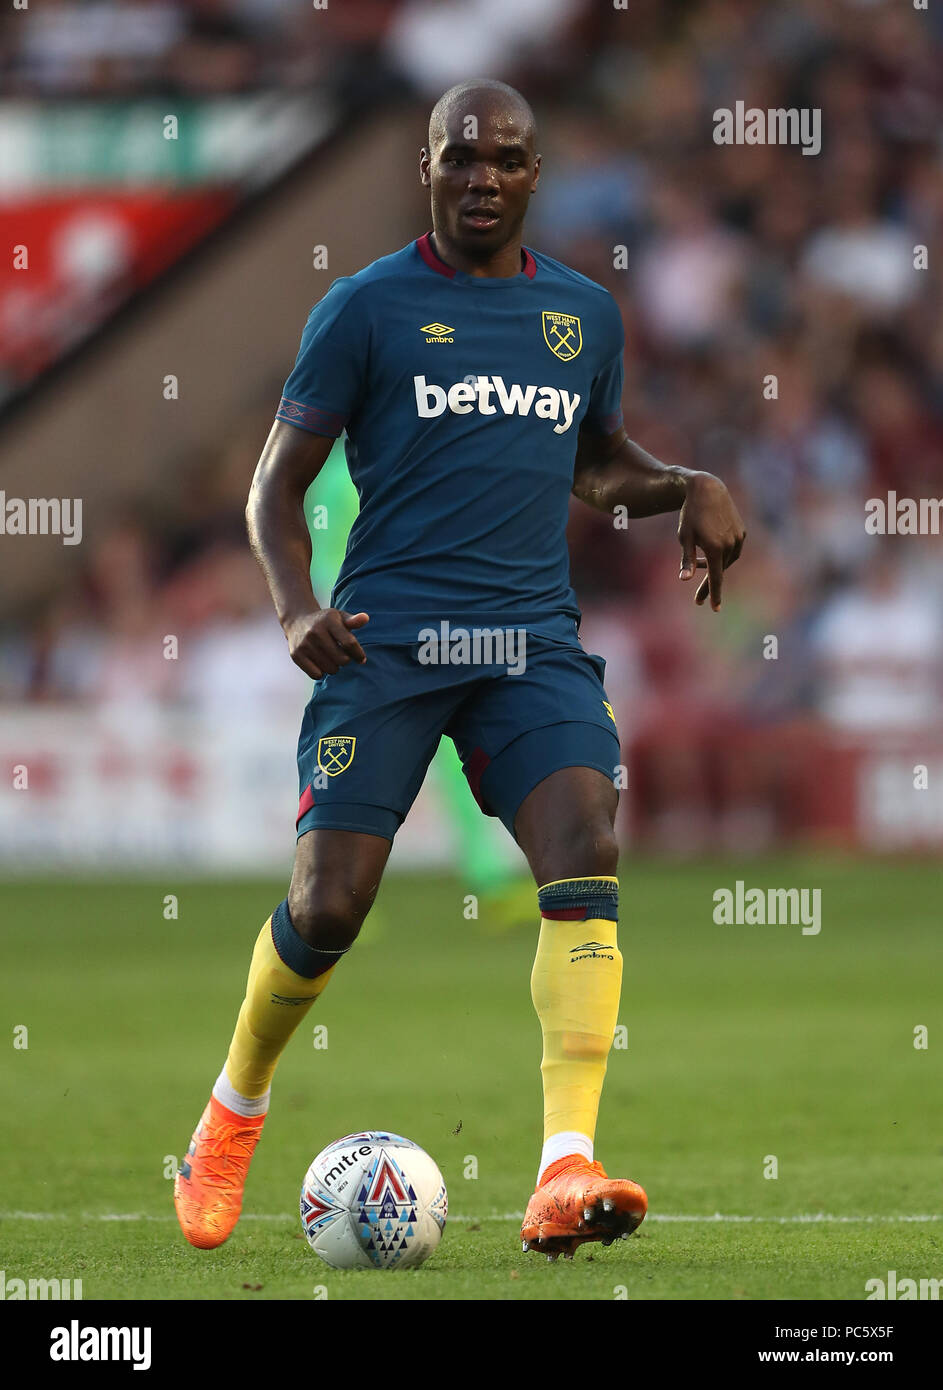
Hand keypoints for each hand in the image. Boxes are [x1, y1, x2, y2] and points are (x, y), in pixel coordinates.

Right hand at [282, 609, 368, 678]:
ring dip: (335, 667)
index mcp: (329, 621)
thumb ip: (353, 620)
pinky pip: (316, 675)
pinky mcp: (296, 655)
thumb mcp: (339, 617)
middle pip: (342, 659)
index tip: (361, 659)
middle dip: (346, 660)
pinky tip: (321, 662)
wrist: (297, 621)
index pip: (349, 643)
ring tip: (331, 658)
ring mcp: (304, 644)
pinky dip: (321, 672)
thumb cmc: (324, 621)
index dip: (358, 654)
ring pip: (331, 669)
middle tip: (342, 656)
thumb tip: (365, 618)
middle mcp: (315, 631)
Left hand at [677, 473, 745, 610]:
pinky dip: (721, 555)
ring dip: (714, 567)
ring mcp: (738, 538)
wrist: (708, 489)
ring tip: (700, 564)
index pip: (715, 578)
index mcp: (715, 548)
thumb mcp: (684, 537)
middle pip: (720, 571)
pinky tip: (710, 552)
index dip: (714, 594)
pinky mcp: (741, 532)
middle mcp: (730, 544)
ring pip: (726, 561)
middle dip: (709, 585)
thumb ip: (687, 560)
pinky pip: (732, 550)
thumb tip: (684, 579)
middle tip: (698, 599)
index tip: (715, 608)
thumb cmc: (690, 514)